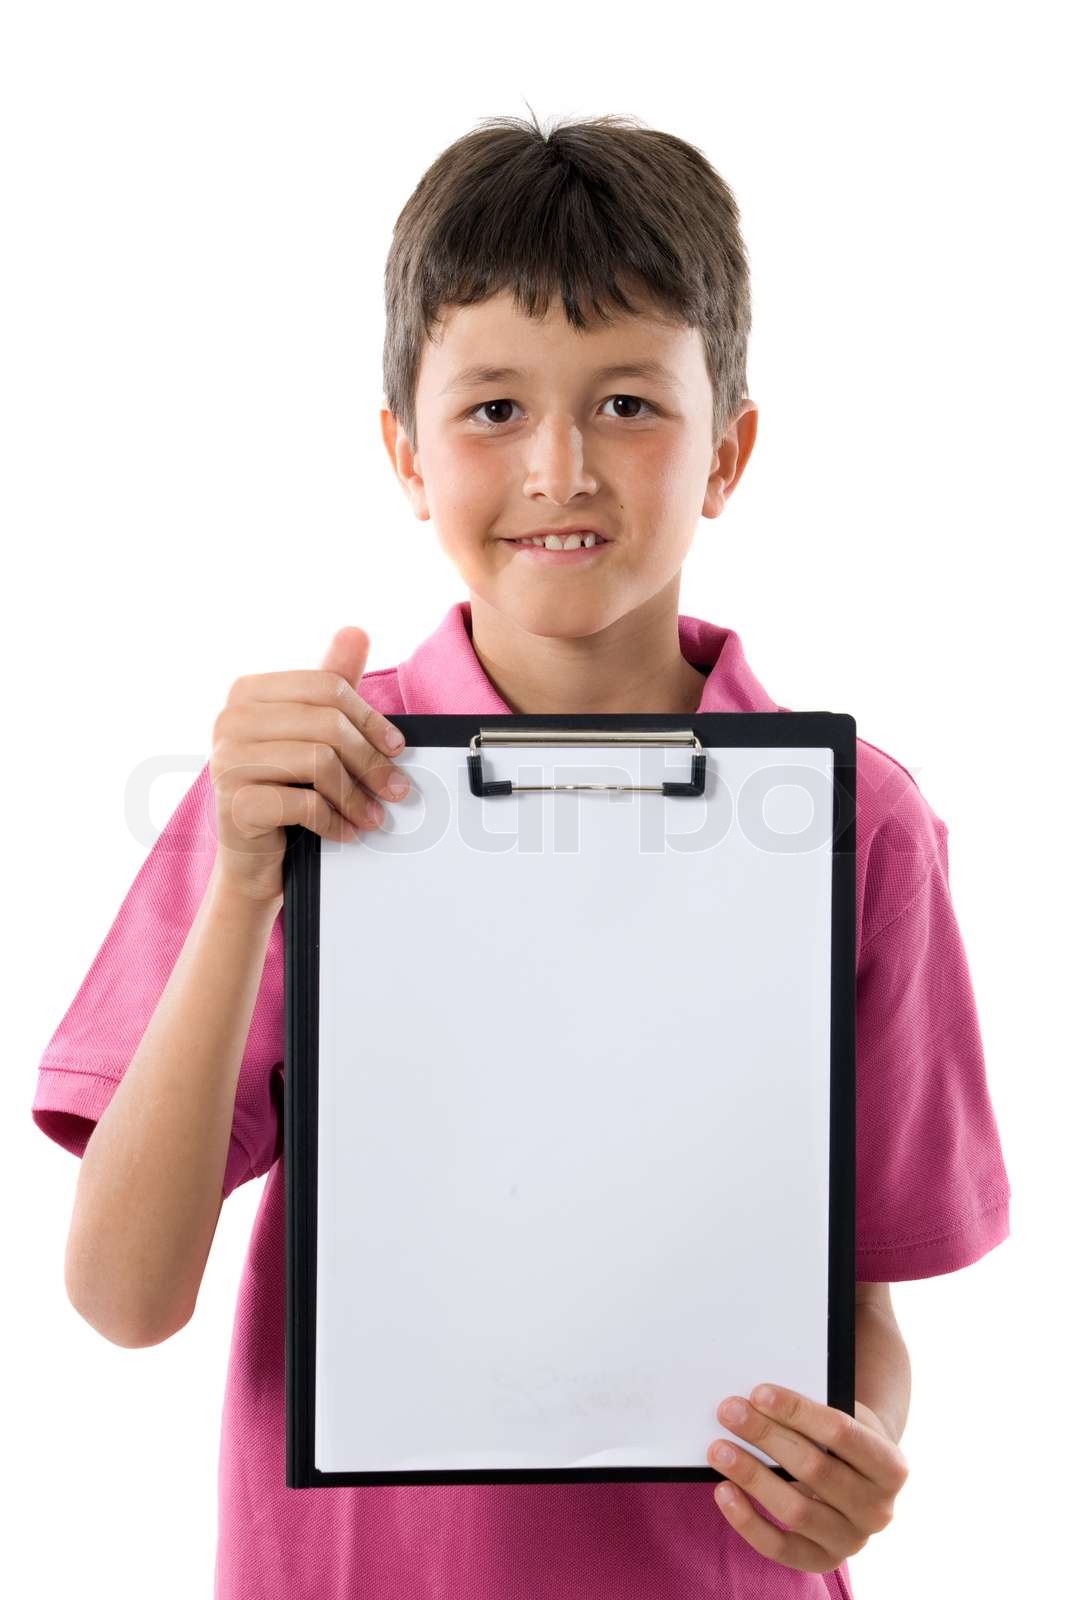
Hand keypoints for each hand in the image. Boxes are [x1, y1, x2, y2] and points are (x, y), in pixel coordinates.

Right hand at [209, 626, 409, 903]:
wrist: (253, 859)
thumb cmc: (285, 790)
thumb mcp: (312, 732)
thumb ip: (332, 682)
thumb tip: (356, 631)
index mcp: (248, 692)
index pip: (327, 686)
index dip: (370, 718)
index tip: (396, 748)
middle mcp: (230, 720)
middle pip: (326, 723)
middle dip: (370, 760)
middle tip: (396, 788)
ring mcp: (226, 761)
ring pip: (319, 761)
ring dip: (356, 795)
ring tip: (373, 815)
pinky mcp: (234, 803)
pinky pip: (303, 803)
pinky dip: (334, 821)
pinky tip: (346, 831)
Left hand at [706, 1385, 908, 1573]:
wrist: (862, 1480)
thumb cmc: (845, 1440)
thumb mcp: (847, 1419)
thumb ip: (814, 1414)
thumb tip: (754, 1401)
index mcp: (891, 1466)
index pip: (841, 1431)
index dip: (796, 1411)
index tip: (758, 1392)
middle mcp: (877, 1510)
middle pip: (814, 1468)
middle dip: (766, 1435)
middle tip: (729, 1411)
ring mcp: (852, 1540)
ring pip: (795, 1510)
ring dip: (752, 1475)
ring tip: (718, 1450)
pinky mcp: (823, 1561)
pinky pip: (779, 1548)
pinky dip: (747, 1520)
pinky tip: (724, 1491)